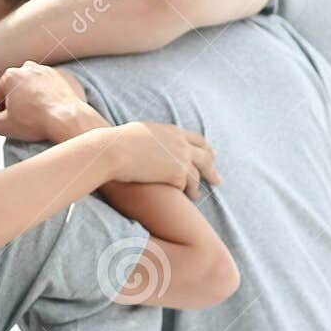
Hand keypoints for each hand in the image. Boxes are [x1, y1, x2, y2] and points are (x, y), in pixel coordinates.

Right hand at [0, 62, 94, 142]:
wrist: (68, 119)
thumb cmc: (35, 122)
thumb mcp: (2, 126)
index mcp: (10, 75)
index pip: (1, 95)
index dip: (4, 111)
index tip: (13, 120)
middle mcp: (28, 67)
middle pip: (17, 88)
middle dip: (19, 101)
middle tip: (26, 118)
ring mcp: (47, 70)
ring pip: (33, 86)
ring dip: (33, 98)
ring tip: (39, 114)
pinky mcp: (62, 76)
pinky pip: (49, 88)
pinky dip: (48, 97)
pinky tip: (51, 110)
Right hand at [102, 121, 221, 199]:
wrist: (113, 151)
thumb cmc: (117, 142)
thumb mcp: (141, 132)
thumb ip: (154, 137)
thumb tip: (149, 141)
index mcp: (173, 132)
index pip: (196, 140)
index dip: (204, 148)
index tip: (210, 154)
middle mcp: (182, 144)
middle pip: (205, 157)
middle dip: (211, 168)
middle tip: (217, 179)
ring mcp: (181, 159)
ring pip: (197, 175)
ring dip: (197, 187)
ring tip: (196, 196)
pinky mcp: (177, 175)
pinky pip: (186, 186)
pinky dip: (185, 193)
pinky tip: (183, 199)